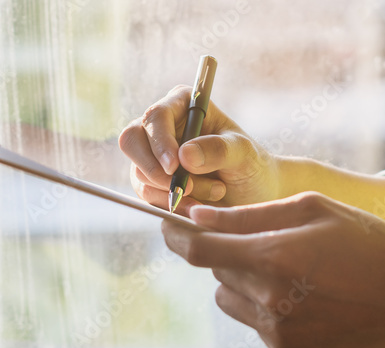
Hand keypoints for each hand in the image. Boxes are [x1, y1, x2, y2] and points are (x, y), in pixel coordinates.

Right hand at [119, 85, 281, 213]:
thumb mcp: (244, 155)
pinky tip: (197, 205)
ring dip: (175, 189)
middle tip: (185, 189)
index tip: (174, 167)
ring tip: (214, 191)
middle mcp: (162, 126)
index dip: (160, 142)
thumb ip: (218, 150)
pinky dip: (170, 203)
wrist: (253, 194)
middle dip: (155, 169)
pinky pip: (146, 193)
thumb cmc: (251, 165)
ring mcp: (153, 153)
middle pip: (131, 140)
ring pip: (140, 172)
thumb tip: (184, 155)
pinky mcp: (150, 180)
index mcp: (183, 104)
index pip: (156, 116)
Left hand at [160, 192, 384, 347]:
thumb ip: (250, 216)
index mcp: (274, 258)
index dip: (176, 235)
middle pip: (217, 273)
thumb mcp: (314, 211)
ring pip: (232, 302)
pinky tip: (313, 301)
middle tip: (272, 243)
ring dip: (248, 284)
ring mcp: (279, 337)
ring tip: (297, 274)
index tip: (169, 225)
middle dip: (230, 253)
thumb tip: (198, 219)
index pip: (198, 250)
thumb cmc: (370, 244)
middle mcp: (270, 303)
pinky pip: (259, 327)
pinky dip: (272, 311)